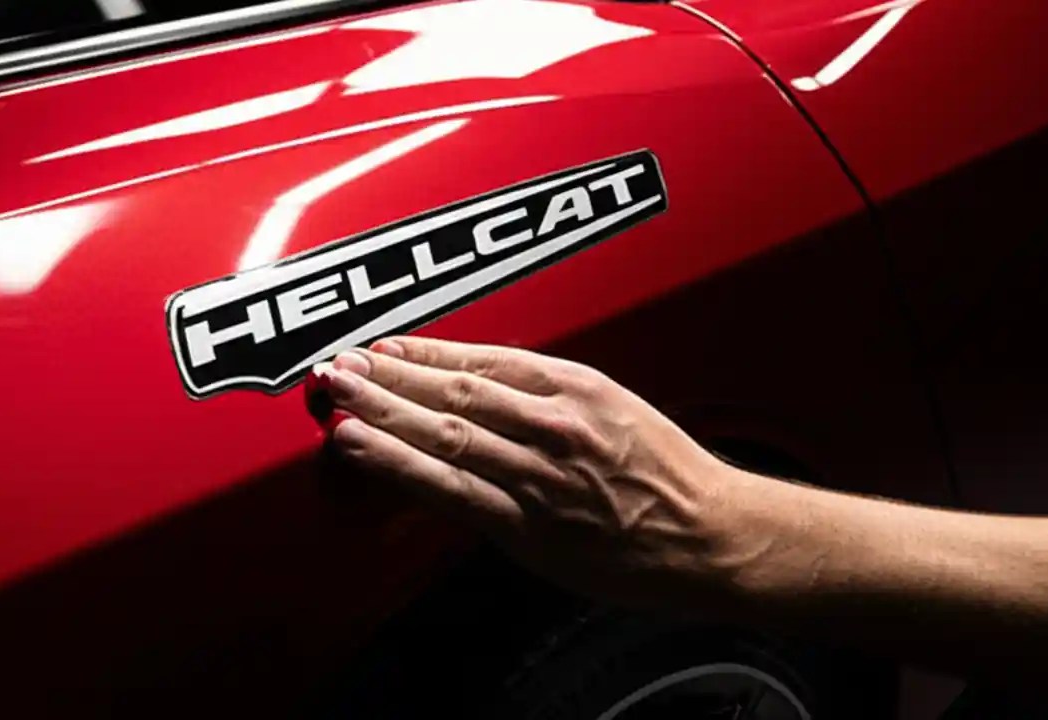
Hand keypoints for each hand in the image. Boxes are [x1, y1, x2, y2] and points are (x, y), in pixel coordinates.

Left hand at [309, 337, 785, 608]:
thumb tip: (482, 385)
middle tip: (336, 362)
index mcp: (573, 385)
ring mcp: (538, 473)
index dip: (422, 351)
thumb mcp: (612, 406)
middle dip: (387, 375)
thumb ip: (547, 395)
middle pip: (452, 389)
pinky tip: (364, 448)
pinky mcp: (529, 524)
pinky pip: (453, 489)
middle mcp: (552, 421)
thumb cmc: (665, 473)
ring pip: (445, 432)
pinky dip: (402, 465)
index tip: (380, 345)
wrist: (712, 534)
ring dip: (381, 411)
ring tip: (335, 396)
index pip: (480, 359)